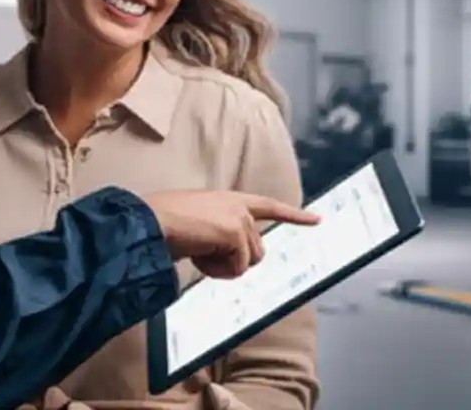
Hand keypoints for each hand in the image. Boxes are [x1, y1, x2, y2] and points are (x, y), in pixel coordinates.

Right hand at [142, 190, 319, 278]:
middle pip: (257, 251)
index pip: (269, 206)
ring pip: (249, 262)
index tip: (318, 219)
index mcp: (230, 200)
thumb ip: (218, 234)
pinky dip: (218, 271)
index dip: (294, 215)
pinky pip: (238, 268)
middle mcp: (239, 206)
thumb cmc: (164, 225)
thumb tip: (233, 260)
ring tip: (199, 253)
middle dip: (234, 262)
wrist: (152, 222)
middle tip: (203, 255)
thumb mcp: (197, 225)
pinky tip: (200, 256)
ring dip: (224, 267)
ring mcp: (240, 218)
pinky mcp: (236, 233)